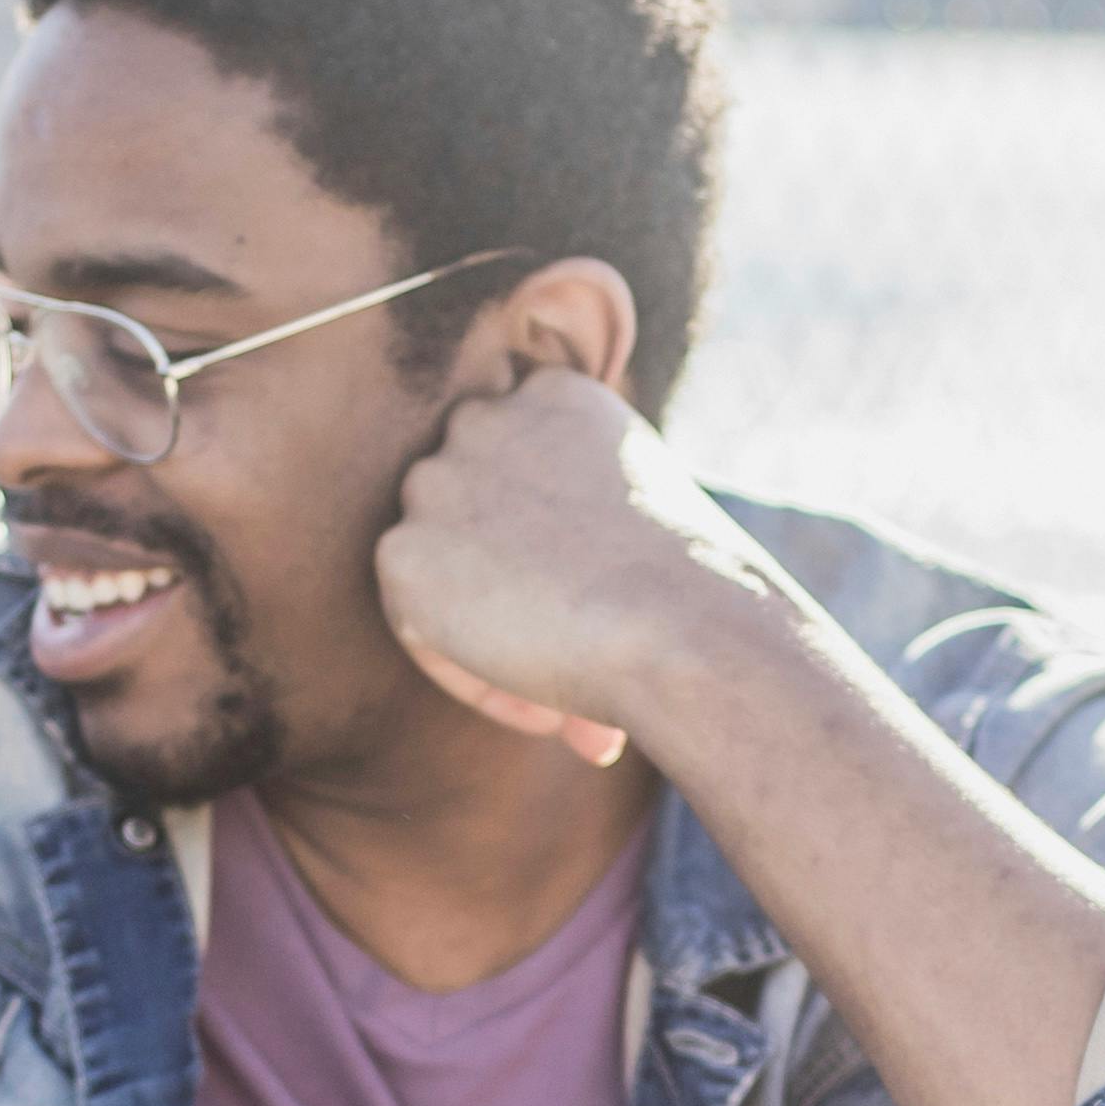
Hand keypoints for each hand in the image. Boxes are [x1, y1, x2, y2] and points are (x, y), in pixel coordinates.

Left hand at [374, 371, 779, 765]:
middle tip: (575, 661)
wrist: (685, 627)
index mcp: (557, 396)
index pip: (515, 470)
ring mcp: (439, 480)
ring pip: (440, 573)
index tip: (588, 609)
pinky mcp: (405, 552)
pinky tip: (545, 709)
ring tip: (563, 699)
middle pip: (469, 516)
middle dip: (512, 590)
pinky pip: (417, 630)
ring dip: (489, 635)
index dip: (542, 549)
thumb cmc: (699, 595)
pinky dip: (471, 679)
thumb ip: (586, 529)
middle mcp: (489, 418)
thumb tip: (562, 604)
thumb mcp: (652, 522)